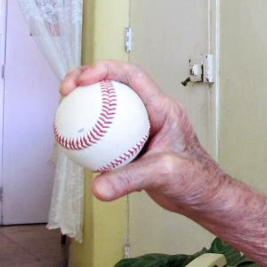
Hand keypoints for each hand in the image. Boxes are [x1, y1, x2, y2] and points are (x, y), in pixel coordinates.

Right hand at [60, 60, 223, 213]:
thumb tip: (98, 186)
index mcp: (162, 109)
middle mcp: (150, 113)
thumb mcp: (164, 174)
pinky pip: (107, 132)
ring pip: (108, 107)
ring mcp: (141, 129)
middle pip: (115, 85)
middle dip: (87, 79)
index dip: (105, 70)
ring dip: (86, 104)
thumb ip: (131, 179)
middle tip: (66, 91)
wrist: (203, 196)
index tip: (82, 80)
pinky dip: (90, 132)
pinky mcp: (133, 145)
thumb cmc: (196, 179)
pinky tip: (74, 142)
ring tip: (64, 111)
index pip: (133, 76)